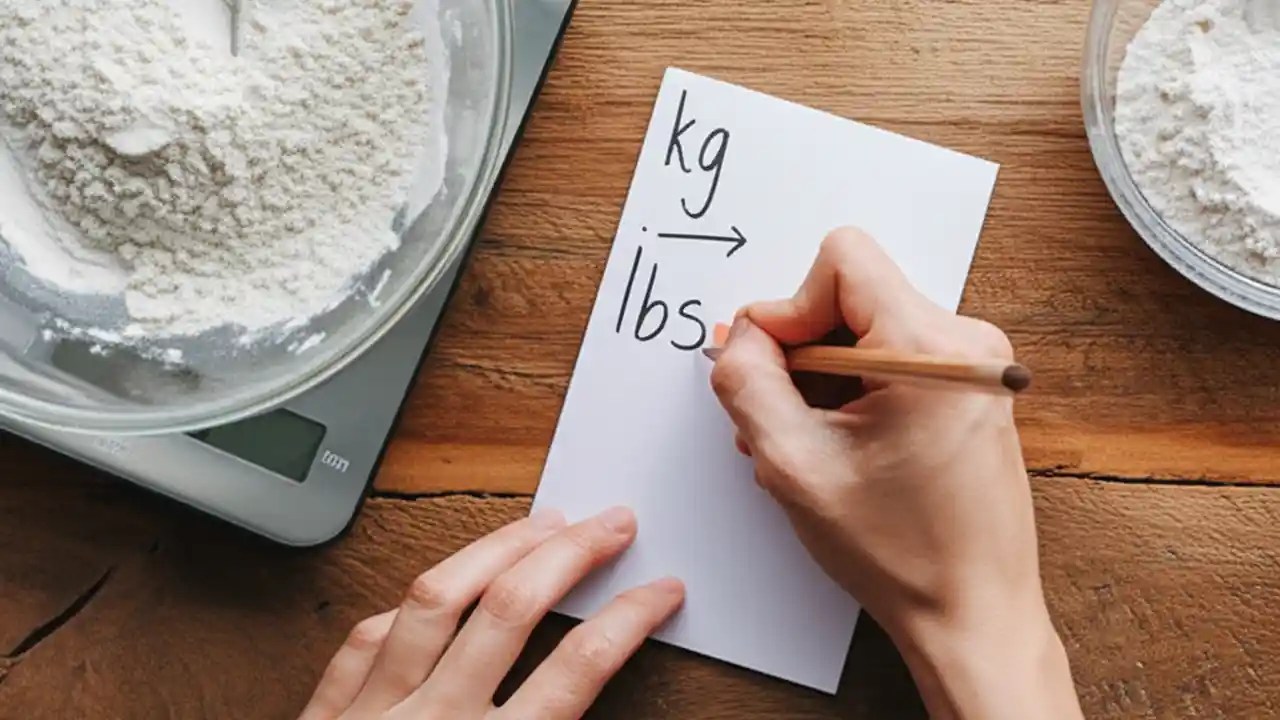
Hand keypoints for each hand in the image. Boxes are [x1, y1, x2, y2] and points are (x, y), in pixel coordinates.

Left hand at [300, 508, 683, 719]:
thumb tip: (580, 694)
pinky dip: (408, 606)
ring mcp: (375, 713)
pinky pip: (369, 637)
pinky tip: (438, 585)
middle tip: (612, 524)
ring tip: (540, 522)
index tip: (661, 590)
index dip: (628, 618)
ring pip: (438, 596)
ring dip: (496, 547)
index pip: (577, 670)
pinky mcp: (327, 716)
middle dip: (573, 555)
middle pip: (513, 609)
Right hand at [710, 228, 1080, 719]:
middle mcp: (967, 342)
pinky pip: (890, 359)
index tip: (775, 367)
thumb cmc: (901, 552)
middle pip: (852, 295)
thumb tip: (740, 335)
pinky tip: (840, 447)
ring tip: (809, 445)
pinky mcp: (971, 390)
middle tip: (781, 420)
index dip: (789, 307)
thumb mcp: (794, 464)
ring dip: (821, 380)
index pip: (842, 259)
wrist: (973, 615)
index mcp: (933, 347)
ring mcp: (976, 367)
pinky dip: (851, 392)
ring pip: (866, 330)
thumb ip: (748, 382)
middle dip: (802, 352)